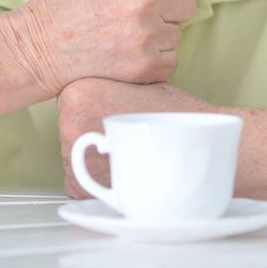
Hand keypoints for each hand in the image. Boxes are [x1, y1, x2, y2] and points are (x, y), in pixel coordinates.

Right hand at [9, 0, 204, 95]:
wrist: (37, 47)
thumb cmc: (67, 4)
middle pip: (188, 3)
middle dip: (167, 8)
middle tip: (133, 13)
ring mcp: (147, 34)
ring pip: (179, 32)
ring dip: (159, 34)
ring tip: (124, 33)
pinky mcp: (146, 65)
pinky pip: (172, 59)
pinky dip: (154, 58)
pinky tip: (125, 52)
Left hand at [56, 77, 215, 198]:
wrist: (199, 148)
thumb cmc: (173, 114)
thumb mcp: (137, 81)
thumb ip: (109, 84)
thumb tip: (96, 85)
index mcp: (77, 92)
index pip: (71, 102)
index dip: (94, 109)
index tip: (111, 113)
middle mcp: (67, 123)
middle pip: (69, 129)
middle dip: (91, 133)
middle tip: (122, 134)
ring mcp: (71, 156)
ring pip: (73, 156)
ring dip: (93, 158)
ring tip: (127, 153)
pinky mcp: (79, 186)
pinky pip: (78, 183)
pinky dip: (97, 182)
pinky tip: (123, 171)